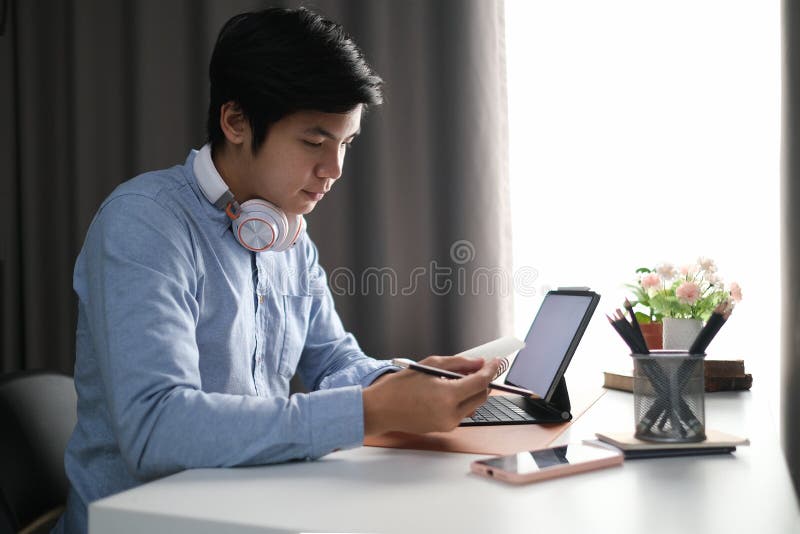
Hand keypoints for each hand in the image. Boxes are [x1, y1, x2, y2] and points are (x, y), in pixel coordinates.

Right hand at [362, 355, 500, 435]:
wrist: (380, 410)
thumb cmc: (399, 387)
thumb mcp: (429, 366)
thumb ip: (458, 363)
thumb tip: (478, 363)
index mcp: (448, 396)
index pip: (480, 382)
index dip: (490, 370)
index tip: (495, 362)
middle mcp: (451, 414)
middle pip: (482, 396)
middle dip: (483, 381)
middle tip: (478, 368)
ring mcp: (448, 424)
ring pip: (473, 405)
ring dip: (472, 391)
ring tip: (457, 378)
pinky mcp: (444, 429)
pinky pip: (460, 412)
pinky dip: (461, 400)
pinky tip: (448, 390)